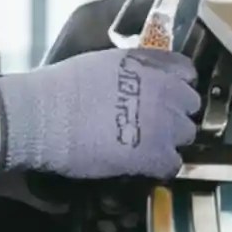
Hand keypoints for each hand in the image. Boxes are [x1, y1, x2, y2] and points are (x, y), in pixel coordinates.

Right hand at [0, 48, 200, 179]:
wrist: (42, 117)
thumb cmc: (60, 89)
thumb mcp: (103, 65)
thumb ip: (132, 71)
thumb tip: (140, 82)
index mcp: (150, 64)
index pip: (187, 73)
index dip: (178, 87)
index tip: (168, 97)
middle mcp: (164, 89)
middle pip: (189, 106)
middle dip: (174, 115)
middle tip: (153, 125)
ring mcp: (163, 122)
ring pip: (185, 135)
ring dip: (169, 141)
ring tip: (145, 146)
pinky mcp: (154, 153)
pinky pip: (173, 164)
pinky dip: (160, 167)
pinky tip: (143, 166)